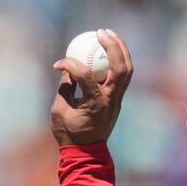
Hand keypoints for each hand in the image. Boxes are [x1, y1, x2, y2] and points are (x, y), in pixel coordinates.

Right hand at [50, 28, 133, 146]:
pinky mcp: (118, 100)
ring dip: (120, 50)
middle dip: (112, 46)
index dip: (71, 65)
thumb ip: (65, 87)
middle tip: (100, 32)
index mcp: (95, 104)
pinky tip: (109, 50)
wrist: (85, 153)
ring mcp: (117, 100)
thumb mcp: (59, 110)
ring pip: (127, 70)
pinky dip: (118, 60)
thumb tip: (68, 69)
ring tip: (109, 35)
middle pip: (120, 68)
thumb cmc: (69, 133)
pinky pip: (123, 75)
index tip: (59, 63)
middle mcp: (111, 100)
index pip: (86, 76)